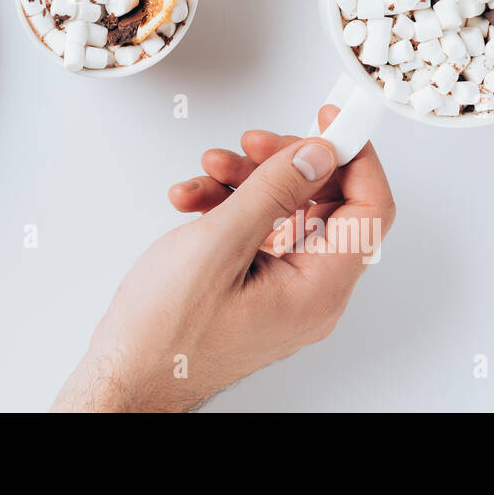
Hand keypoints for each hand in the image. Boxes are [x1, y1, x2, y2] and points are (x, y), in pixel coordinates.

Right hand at [52, 106, 393, 411]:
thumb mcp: (219, 245)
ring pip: (283, 213)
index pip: (368, 209)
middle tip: (251, 144)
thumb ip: (274, 191)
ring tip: (206, 172)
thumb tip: (318, 154)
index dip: (354, 156)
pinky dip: (226, 208)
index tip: (331, 119)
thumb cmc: (164, 336)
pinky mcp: (253, 288)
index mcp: (317, 290)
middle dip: (283, 164)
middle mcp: (308, 293)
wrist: (125, 375)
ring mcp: (281, 291)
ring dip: (245, 182)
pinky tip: (193, 200)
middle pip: (323, 204)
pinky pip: (256, 233)